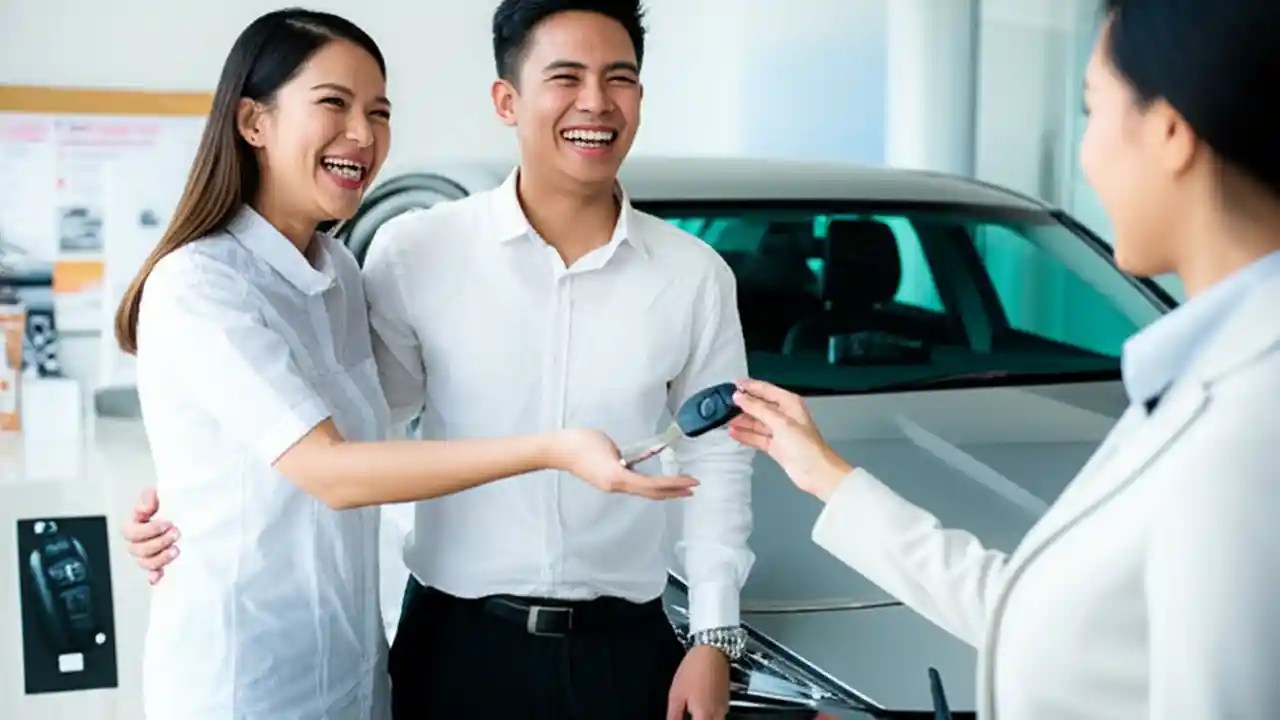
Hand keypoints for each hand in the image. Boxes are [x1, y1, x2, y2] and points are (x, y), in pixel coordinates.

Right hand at [121, 487, 179, 583]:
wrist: (179, 515)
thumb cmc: (164, 505)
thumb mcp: (156, 496)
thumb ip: (148, 498)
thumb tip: (145, 507)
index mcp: (132, 526)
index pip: (132, 533)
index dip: (149, 530)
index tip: (168, 523)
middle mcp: (135, 543)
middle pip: (139, 550)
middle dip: (159, 542)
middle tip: (176, 533)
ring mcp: (145, 555)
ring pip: (146, 563)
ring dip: (161, 558)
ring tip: (176, 550)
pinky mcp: (156, 564)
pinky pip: (151, 573)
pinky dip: (154, 576)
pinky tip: (158, 577)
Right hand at [551, 428, 699, 499]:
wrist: (557, 450)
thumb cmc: (579, 442)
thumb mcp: (608, 444)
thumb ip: (625, 454)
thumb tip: (632, 461)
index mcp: (617, 477)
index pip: (653, 484)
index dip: (674, 484)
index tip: (691, 482)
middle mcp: (616, 486)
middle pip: (651, 492)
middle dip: (673, 491)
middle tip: (693, 488)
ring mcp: (611, 486)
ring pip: (643, 491)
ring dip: (662, 490)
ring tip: (679, 487)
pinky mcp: (607, 482)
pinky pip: (633, 486)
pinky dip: (649, 485)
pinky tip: (656, 482)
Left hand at [667, 644, 730, 719]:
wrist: (712, 651)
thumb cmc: (692, 671)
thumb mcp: (676, 695)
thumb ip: (674, 716)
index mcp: (704, 715)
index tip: (681, 719)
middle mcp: (718, 716)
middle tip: (687, 715)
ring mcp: (724, 709)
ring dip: (703, 719)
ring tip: (691, 712)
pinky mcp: (726, 702)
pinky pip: (719, 717)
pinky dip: (709, 716)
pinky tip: (700, 710)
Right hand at [728, 378, 851, 500]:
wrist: (816, 472)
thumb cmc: (807, 446)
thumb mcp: (780, 422)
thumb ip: (758, 408)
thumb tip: (740, 397)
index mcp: (790, 404)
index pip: (766, 390)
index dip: (750, 386)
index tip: (734, 385)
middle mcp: (785, 416)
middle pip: (760, 405)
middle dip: (743, 404)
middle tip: (726, 403)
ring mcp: (780, 432)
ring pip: (757, 422)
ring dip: (742, 420)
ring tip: (726, 418)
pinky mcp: (775, 446)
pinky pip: (757, 437)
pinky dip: (746, 435)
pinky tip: (734, 433)